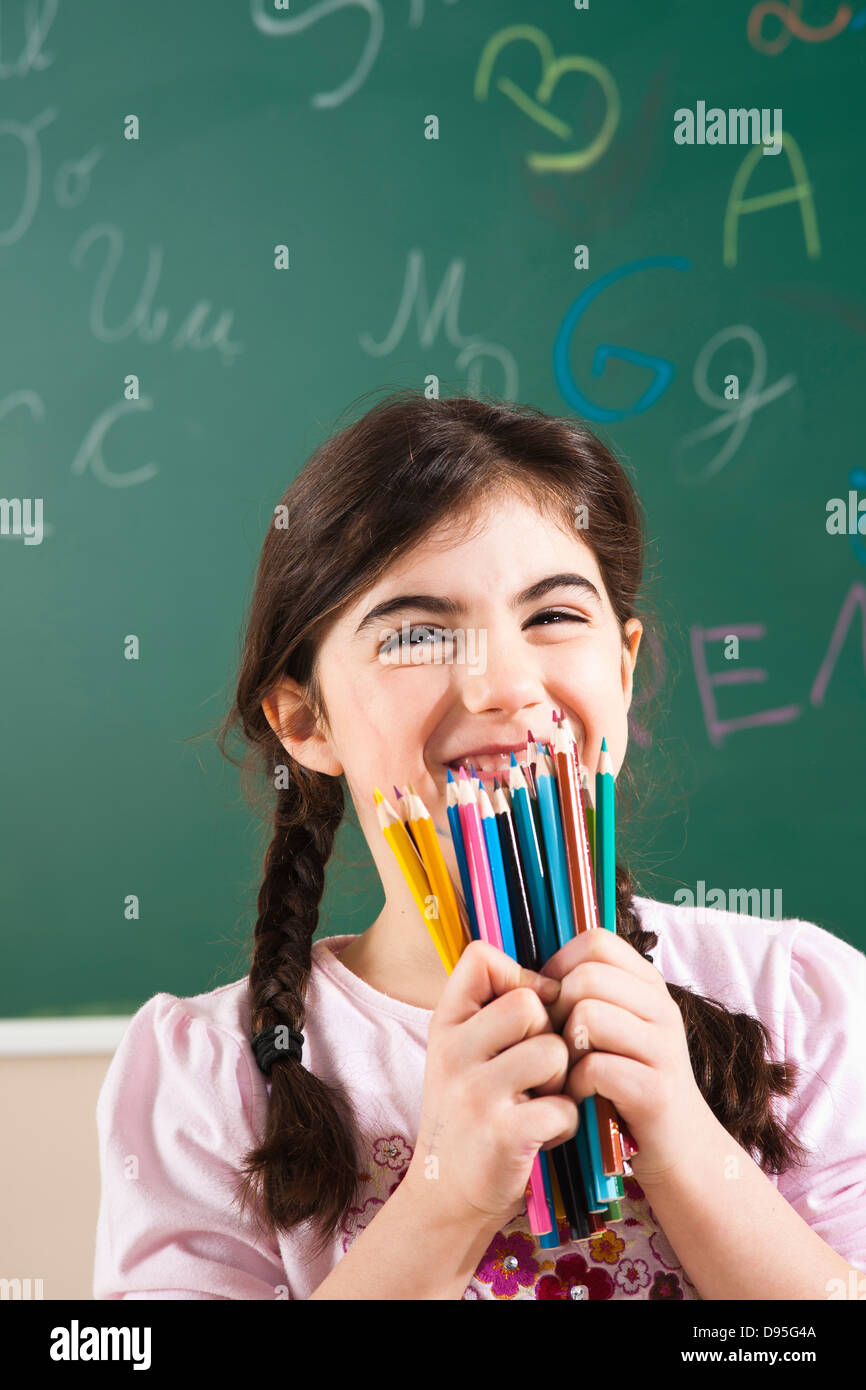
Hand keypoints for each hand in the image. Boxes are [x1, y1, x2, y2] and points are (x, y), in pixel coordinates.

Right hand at [404, 939, 578, 1233]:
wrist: (446, 1193)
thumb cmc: (471, 1111)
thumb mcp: (462, 1051)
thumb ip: (494, 1010)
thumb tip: (557, 978)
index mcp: (445, 1024)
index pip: (481, 958)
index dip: (520, 976)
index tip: (527, 1014)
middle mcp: (452, 1052)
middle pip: (530, 1004)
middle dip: (548, 1034)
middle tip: (536, 1070)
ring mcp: (474, 1093)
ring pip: (553, 1052)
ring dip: (561, 1081)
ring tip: (540, 1100)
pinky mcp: (501, 1134)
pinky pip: (562, 1106)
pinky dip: (566, 1122)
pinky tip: (545, 1134)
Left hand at [539, 929, 714, 1182]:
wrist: (680, 1153)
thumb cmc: (627, 1084)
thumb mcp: (616, 1029)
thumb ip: (587, 995)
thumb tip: (528, 972)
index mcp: (649, 987)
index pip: (597, 942)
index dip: (561, 965)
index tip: (552, 1002)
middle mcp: (662, 1009)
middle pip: (587, 977)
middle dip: (557, 1010)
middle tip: (554, 1044)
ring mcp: (664, 1049)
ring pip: (589, 1015)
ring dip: (564, 1048)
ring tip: (565, 1070)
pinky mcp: (656, 1092)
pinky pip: (595, 1067)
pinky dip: (574, 1085)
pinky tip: (577, 1097)